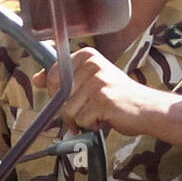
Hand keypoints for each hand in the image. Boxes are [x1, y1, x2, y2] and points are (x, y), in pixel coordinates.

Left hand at [33, 47, 162, 136]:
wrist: (145, 108)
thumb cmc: (117, 95)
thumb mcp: (89, 80)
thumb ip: (64, 78)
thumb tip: (36, 78)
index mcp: (86, 55)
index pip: (53, 75)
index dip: (58, 93)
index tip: (76, 96)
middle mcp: (91, 64)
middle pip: (59, 96)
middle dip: (69, 109)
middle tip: (88, 109)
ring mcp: (97, 81)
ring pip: (69, 111)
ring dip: (82, 120)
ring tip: (99, 113)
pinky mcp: (102, 99)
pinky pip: (82, 121)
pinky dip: (91, 126)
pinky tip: (105, 118)